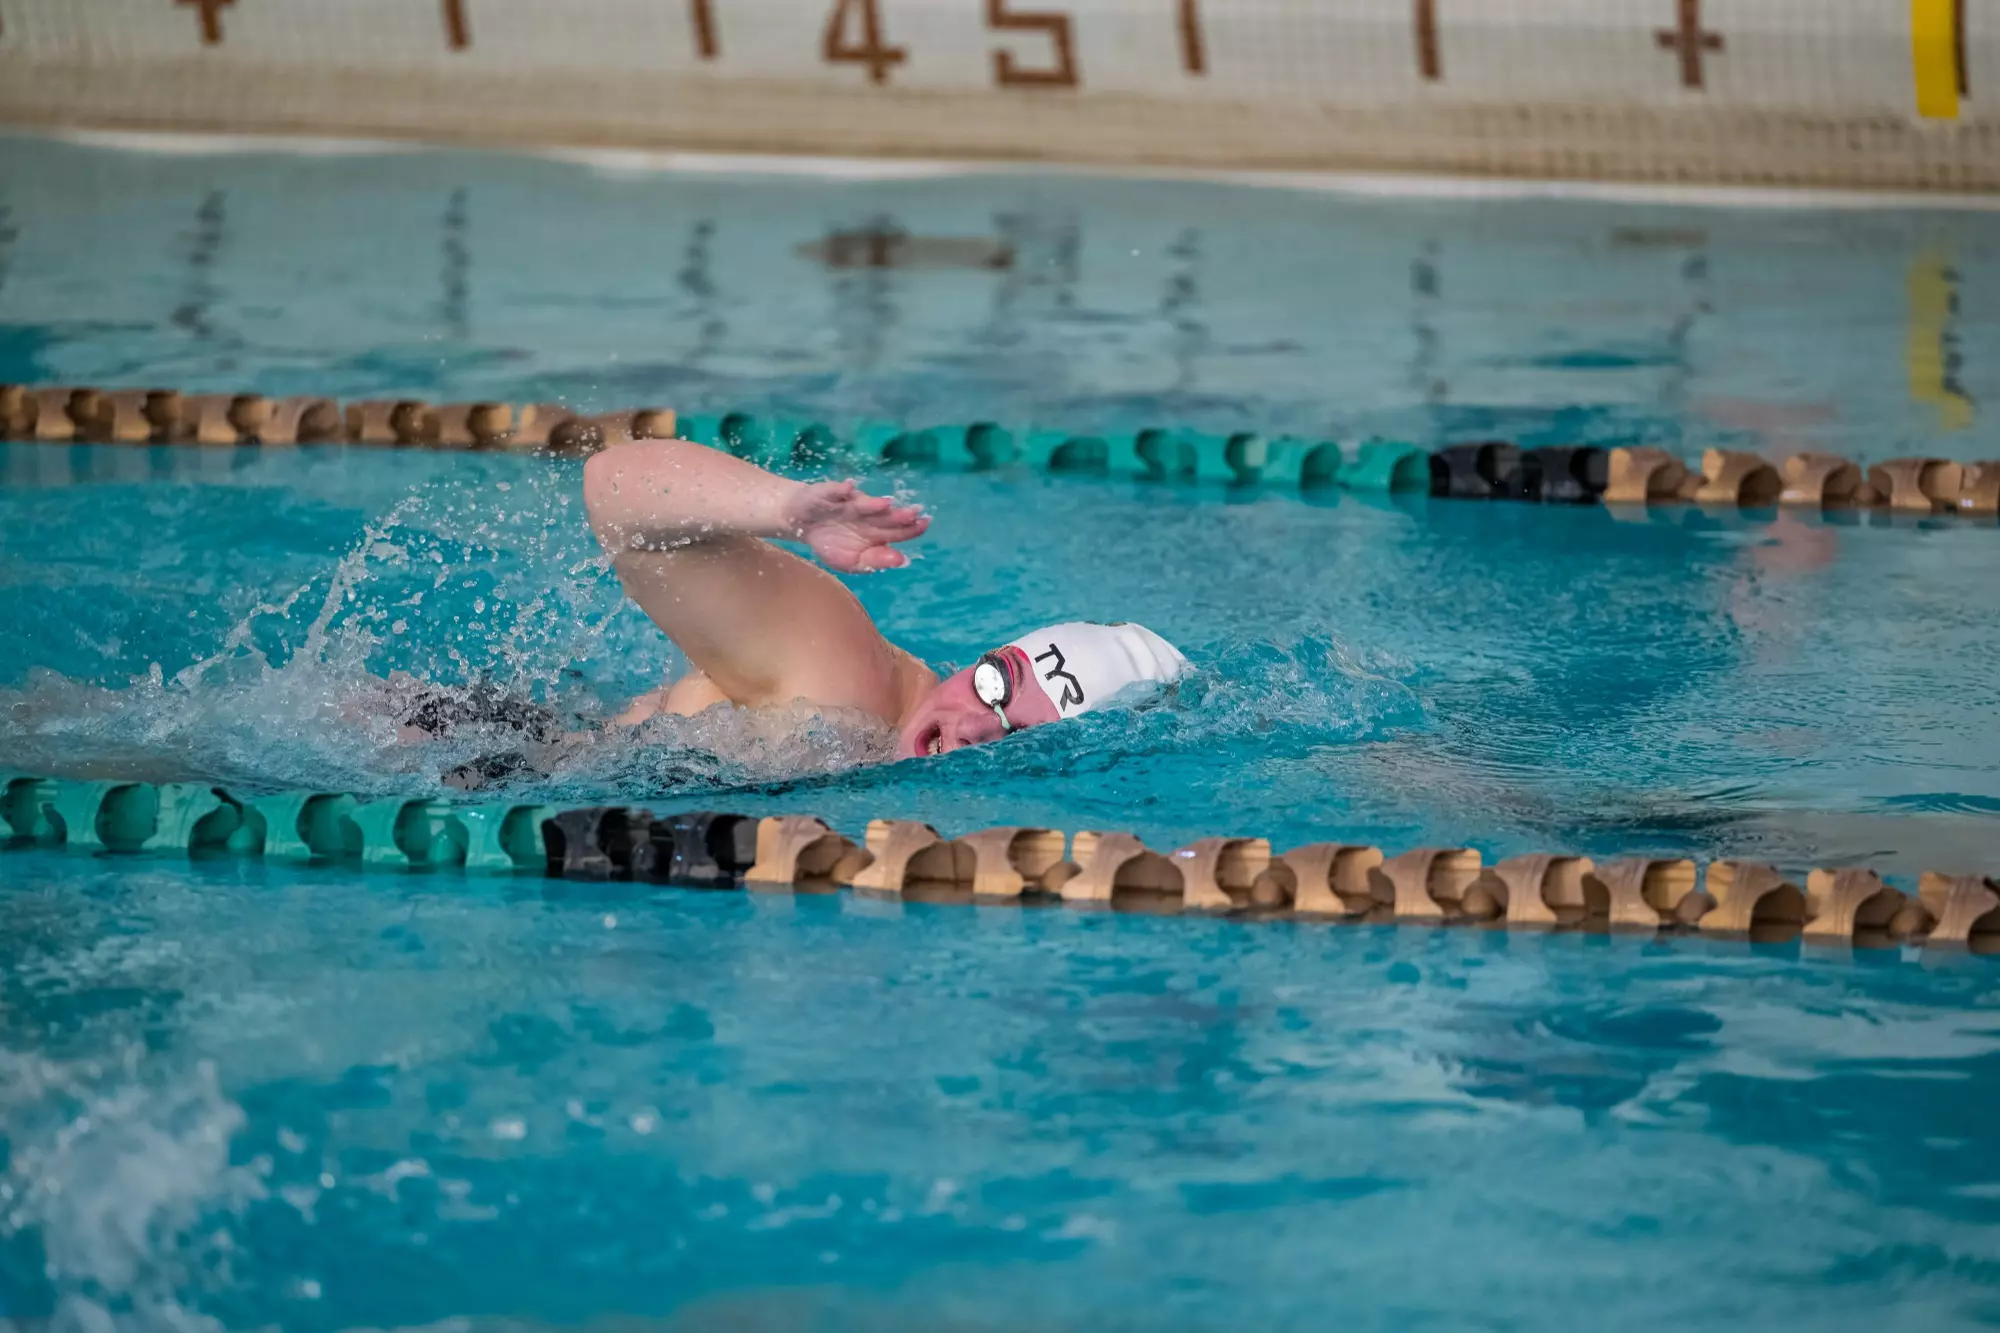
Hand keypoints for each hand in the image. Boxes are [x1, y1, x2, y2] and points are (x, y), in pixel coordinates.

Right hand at [781, 479, 929, 572]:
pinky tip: (848, 488)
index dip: (911, 528)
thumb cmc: (830, 542)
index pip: (896, 530)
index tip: (924, 524)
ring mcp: (847, 503)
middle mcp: (865, 514)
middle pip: (884, 516)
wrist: (799, 523)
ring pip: (862, 503)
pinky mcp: (826, 494)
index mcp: (875, 531)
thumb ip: (875, 561)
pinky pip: (834, 491)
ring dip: (873, 504)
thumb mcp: (851, 562)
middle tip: (913, 513)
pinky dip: (840, 490)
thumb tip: (902, 560)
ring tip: (885, 504)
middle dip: (897, 515)